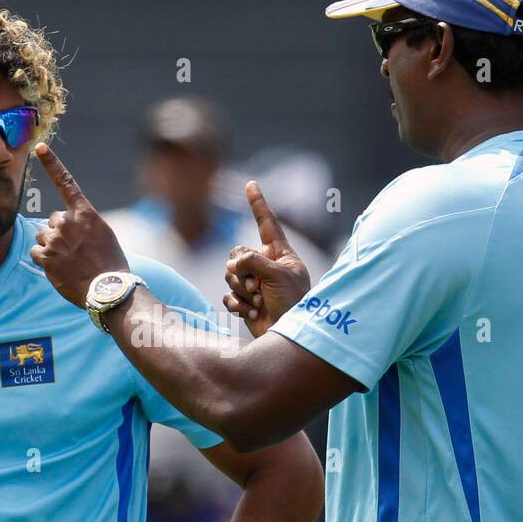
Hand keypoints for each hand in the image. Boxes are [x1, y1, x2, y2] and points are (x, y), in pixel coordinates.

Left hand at [29, 143, 129, 307]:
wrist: (109, 290)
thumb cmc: (110, 264)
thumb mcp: (103, 235)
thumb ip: (83, 224)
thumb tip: (61, 222)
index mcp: (85, 213)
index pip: (66, 182)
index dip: (52, 163)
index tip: (40, 147)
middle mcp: (68, 221)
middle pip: (52, 221)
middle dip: (59, 234)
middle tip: (76, 252)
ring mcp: (56, 239)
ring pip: (43, 236)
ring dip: (51, 247)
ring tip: (69, 262)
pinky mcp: (46, 256)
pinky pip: (36, 252)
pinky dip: (44, 260)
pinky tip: (59, 269)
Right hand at [223, 180, 310, 336]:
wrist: (290, 336)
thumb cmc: (294, 303)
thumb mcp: (278, 275)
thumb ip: (253, 261)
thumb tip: (231, 265)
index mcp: (280, 254)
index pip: (267, 223)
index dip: (258, 204)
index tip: (251, 184)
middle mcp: (266, 266)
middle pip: (237, 254)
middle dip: (242, 271)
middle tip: (258, 286)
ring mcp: (254, 284)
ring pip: (230, 276)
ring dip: (243, 291)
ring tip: (260, 302)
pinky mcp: (245, 302)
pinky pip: (228, 296)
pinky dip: (238, 305)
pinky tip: (252, 313)